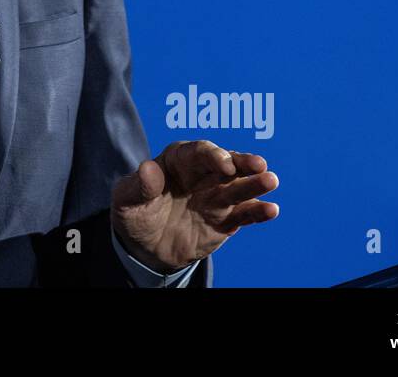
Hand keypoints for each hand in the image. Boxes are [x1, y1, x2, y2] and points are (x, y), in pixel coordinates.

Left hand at [110, 140, 279, 272]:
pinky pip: (244, 214)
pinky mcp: (226, 219)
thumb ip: (138, 185)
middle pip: (226, 164)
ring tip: (271, 181)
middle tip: (259, 164)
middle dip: (242, 162)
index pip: (198, 152)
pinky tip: (271, 210)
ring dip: (255, 183)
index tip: (225, 164)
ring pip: (239, 187)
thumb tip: (148, 169)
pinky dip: (258, 211)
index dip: (213, 155)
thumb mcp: (126, 199)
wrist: (145, 245)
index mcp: (178, 160)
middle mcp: (202, 174)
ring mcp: (216, 196)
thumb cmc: (135, 212)